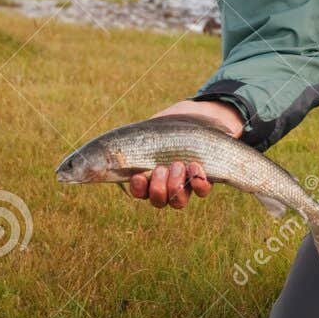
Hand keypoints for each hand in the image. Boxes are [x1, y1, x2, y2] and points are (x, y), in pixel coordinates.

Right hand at [124, 100, 240, 209]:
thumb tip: (114, 145)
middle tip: (161, 168)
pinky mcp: (204, 180)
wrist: (198, 116)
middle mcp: (166, 185)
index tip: (138, 176)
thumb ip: (135, 139)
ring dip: (175, 186)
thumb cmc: (169, 124)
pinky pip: (201, 191)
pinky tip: (195, 166)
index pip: (139, 191)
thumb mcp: (151, 128)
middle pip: (158, 201)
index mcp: (149, 174)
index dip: (138, 188)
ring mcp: (185, 185)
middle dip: (158, 187)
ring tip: (177, 165)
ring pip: (178, 201)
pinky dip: (198, 182)